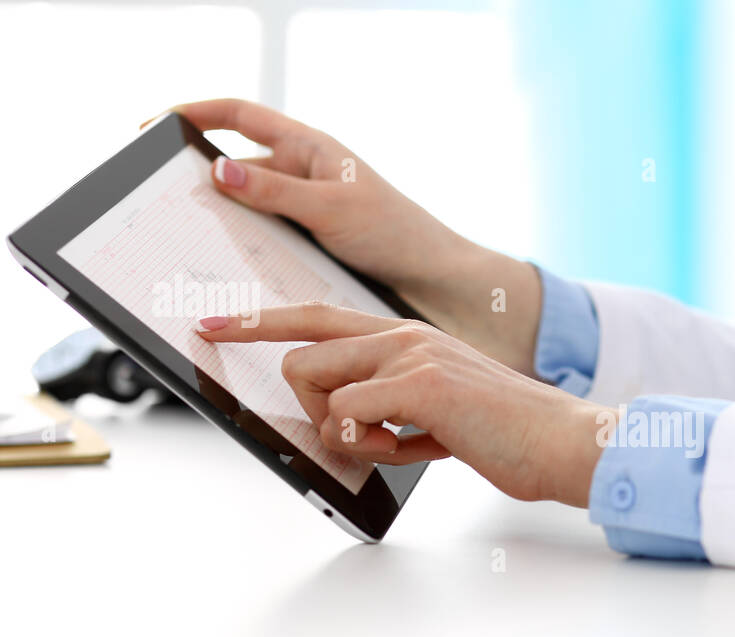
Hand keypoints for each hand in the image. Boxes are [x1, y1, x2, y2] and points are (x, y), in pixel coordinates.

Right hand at [169, 99, 542, 374]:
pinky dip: (243, 254)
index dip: (195, 114)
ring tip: (187, 245)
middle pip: (236, 170)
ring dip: (221, 226)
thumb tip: (218, 171)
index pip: (240, 116)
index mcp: (310, 148)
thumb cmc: (397, 233)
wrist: (436, 281)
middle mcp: (303, 175)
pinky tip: (226, 275)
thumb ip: (275, 191)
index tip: (155, 127)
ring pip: (247, 212)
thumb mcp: (331, 208)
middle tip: (163, 205)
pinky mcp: (309, 246)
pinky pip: (264, 243)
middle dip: (200, 183)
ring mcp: (305, 212)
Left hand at [195, 303, 607, 506]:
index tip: (215, 325)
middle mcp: (404, 334)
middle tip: (356, 437)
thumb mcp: (439, 413)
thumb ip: (392, 408)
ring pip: (316, 382)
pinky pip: (348, 416)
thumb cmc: (508, 434)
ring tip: (400, 445)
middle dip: (308, 406)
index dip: (261, 322)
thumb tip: (349, 429)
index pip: (318, 318)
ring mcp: (411, 354)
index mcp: (409, 337)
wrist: (561, 442)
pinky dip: (368, 447)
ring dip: (344, 432)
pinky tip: (411, 449)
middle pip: (302, 350)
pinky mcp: (420, 384)